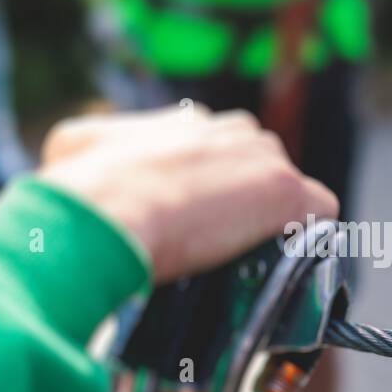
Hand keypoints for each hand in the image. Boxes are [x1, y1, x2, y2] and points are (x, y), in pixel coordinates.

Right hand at [39, 105, 338, 282]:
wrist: (103, 212)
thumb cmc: (79, 189)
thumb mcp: (73, 147)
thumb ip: (100, 149)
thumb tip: (87, 166)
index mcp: (188, 123)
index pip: (220, 155)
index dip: (212, 195)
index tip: (197, 226)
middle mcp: (231, 129)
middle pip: (258, 171)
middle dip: (246, 207)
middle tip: (220, 249)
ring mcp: (264, 158)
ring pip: (286, 193)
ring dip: (274, 225)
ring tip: (248, 265)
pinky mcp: (286, 191)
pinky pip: (318, 214)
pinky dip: (308, 243)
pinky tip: (284, 268)